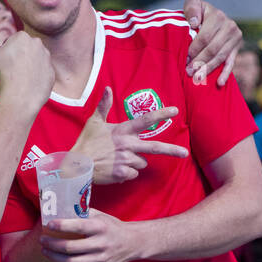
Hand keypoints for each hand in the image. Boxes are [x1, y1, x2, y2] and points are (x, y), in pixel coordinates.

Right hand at [0, 23, 53, 115]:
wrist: (21, 98)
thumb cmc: (4, 74)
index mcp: (23, 36)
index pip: (12, 43)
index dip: (6, 54)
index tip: (4, 64)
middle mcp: (38, 44)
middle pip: (24, 51)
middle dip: (18, 59)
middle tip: (11, 72)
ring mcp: (47, 59)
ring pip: (34, 62)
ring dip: (27, 68)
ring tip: (20, 79)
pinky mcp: (51, 74)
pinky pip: (42, 74)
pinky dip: (35, 79)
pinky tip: (28, 86)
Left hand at [39, 208, 138, 261]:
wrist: (132, 243)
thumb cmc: (111, 227)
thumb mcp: (100, 216)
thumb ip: (82, 214)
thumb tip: (59, 210)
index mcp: (101, 227)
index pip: (78, 226)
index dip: (62, 226)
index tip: (49, 224)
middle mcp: (101, 244)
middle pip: (70, 248)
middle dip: (52, 244)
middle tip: (42, 240)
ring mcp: (101, 259)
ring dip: (55, 257)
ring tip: (46, 251)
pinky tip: (60, 258)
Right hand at [74, 86, 188, 183]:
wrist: (77, 165)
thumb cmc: (86, 143)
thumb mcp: (94, 122)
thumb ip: (103, 106)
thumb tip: (107, 88)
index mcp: (122, 130)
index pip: (145, 120)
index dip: (161, 114)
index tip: (175, 110)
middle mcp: (127, 144)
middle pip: (154, 147)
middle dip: (171, 150)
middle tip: (184, 153)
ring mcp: (125, 160)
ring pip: (142, 162)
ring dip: (135, 162)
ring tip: (118, 159)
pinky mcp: (122, 173)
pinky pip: (134, 174)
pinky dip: (127, 173)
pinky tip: (115, 169)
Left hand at [182, 0, 242, 85]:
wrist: (211, 17)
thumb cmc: (198, 13)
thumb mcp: (193, 5)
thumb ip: (191, 9)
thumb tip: (194, 23)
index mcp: (218, 16)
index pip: (205, 37)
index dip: (194, 49)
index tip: (184, 59)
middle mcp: (229, 26)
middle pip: (213, 49)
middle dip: (200, 62)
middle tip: (189, 72)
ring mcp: (235, 38)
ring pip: (220, 57)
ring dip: (208, 69)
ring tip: (197, 78)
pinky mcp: (237, 48)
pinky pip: (231, 63)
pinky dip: (225, 74)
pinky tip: (219, 83)